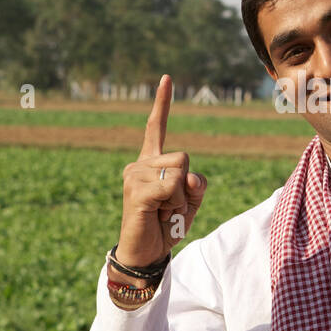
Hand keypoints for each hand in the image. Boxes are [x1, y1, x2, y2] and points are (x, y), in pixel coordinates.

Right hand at [115, 75, 206, 270]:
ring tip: (162, 211)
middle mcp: (139, 163)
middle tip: (169, 206)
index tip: (167, 78)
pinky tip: (157, 214)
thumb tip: (190, 175)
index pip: (157, 128)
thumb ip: (196, 185)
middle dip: (186, 186)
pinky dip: (173, 204)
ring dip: (179, 198)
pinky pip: (170, 187)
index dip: (163, 103)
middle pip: (184, 157)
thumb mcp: (189, 203)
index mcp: (151, 163)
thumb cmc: (165, 226)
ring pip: (179, 172)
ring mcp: (134, 175)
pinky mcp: (136, 191)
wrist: (145, 253)